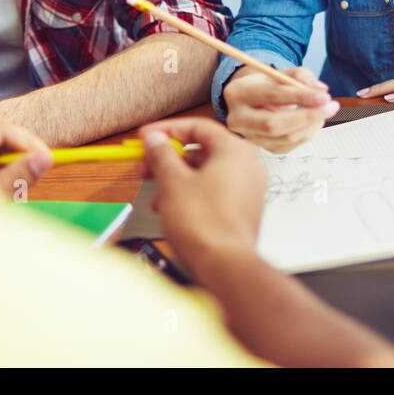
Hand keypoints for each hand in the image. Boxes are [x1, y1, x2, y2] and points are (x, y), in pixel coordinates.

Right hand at [140, 117, 267, 278]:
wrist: (225, 267)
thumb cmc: (205, 226)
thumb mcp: (172, 182)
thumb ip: (162, 155)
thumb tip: (155, 139)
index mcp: (234, 151)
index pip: (198, 127)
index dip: (168, 130)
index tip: (147, 136)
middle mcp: (247, 166)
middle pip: (202, 151)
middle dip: (169, 160)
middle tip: (146, 166)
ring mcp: (247, 190)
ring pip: (205, 175)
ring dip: (177, 181)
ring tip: (156, 196)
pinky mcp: (243, 210)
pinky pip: (214, 193)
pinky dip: (191, 195)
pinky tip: (172, 210)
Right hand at [223, 65, 338, 151]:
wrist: (252, 100)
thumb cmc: (267, 84)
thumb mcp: (280, 72)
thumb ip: (301, 76)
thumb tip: (321, 90)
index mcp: (238, 92)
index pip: (271, 96)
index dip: (300, 96)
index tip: (324, 96)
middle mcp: (238, 118)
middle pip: (273, 124)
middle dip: (307, 116)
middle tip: (331, 107)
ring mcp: (248, 137)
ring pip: (284, 137)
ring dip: (311, 125)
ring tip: (324, 111)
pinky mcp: (262, 148)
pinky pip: (289, 146)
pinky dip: (307, 133)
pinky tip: (314, 121)